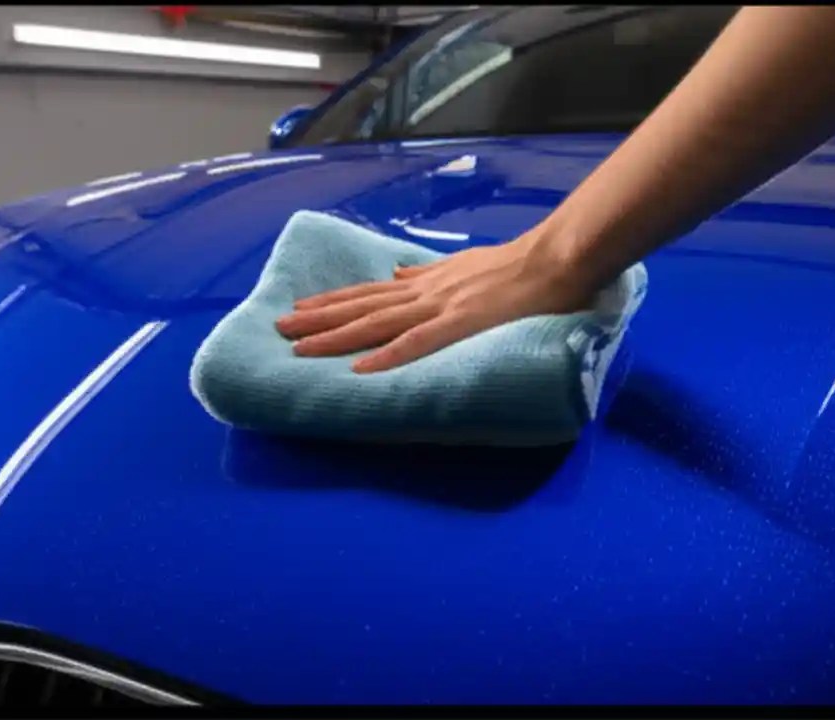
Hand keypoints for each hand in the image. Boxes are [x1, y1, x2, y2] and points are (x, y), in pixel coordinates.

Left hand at [275, 228, 594, 372]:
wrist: (555, 259)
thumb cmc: (517, 265)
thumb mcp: (463, 263)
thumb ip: (429, 273)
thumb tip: (399, 275)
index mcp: (426, 282)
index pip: (370, 293)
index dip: (333, 301)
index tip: (301, 307)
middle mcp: (424, 292)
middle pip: (361, 307)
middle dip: (318, 318)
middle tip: (279, 327)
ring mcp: (439, 307)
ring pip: (377, 323)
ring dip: (336, 336)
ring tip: (301, 346)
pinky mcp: (460, 323)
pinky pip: (417, 343)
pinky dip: (387, 356)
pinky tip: (361, 369)